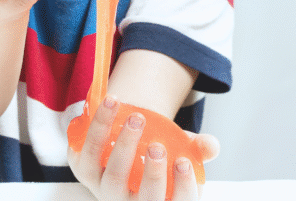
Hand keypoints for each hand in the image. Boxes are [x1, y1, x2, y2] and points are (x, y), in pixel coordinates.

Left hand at [68, 96, 219, 200]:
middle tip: (158, 146)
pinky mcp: (83, 169)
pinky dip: (100, 125)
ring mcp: (104, 188)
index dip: (182, 189)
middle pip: (144, 199)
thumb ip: (198, 147)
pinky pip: (90, 150)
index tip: (184, 163)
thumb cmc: (154, 151)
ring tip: (137, 117)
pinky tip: (112, 104)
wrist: (118, 140)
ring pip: (114, 176)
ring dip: (125, 145)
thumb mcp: (180, 148)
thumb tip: (212, 145)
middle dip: (152, 174)